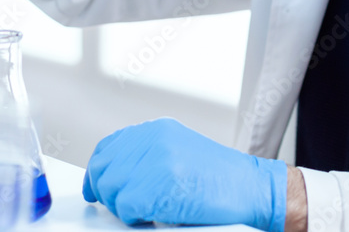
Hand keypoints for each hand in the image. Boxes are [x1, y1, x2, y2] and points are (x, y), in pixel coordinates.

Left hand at [82, 117, 286, 230]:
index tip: (95, 189)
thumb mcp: (179, 152)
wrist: (252, 188)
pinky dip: (136, 218)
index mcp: (157, 130)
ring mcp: (157, 159)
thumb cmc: (220, 178)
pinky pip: (127, 207)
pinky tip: (155, 217)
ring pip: (111, 189)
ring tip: (147, 211)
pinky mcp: (161, 184)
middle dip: (109, 193)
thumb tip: (113, 174)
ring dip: (124, 207)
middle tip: (128, 208)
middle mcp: (154, 139)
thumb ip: (147, 156)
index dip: (98, 172)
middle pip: (103, 170)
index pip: (108, 148)